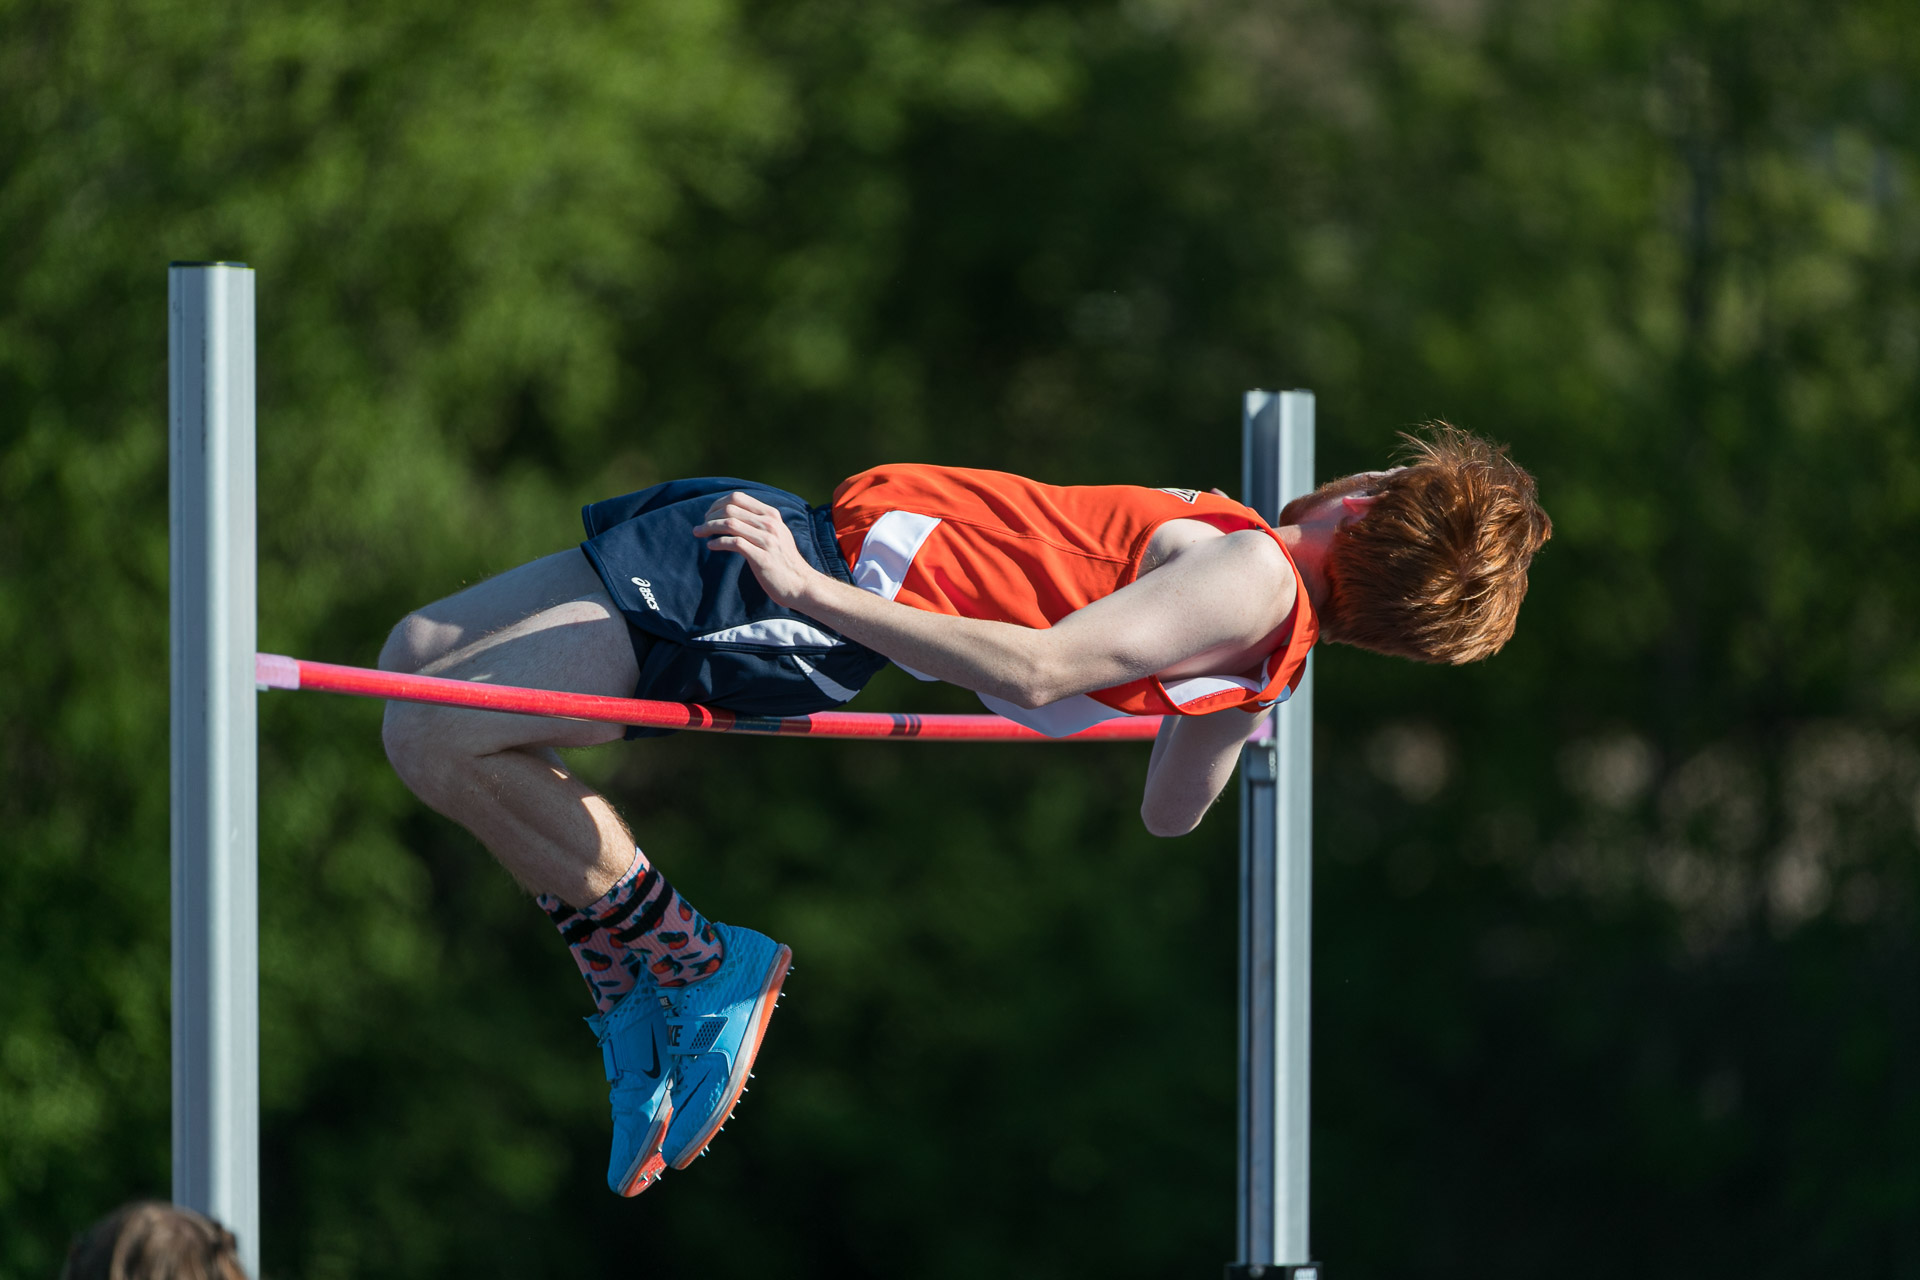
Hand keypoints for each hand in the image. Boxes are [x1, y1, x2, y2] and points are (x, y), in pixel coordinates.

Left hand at [693, 491, 819, 606]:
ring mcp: (767, 540)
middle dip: (710, 516)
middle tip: (701, 526)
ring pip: (730, 524)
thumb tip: (733, 516)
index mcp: (772, 515)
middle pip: (730, 509)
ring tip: (698, 533)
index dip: (718, 503)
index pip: (738, 498)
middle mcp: (770, 524)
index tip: (709, 514)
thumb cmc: (784, 561)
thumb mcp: (776, 534)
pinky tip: (711, 546)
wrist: (800, 585)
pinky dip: (718, 542)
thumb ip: (759, 523)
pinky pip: (734, 543)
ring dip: (709, 527)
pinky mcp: (762, 557)